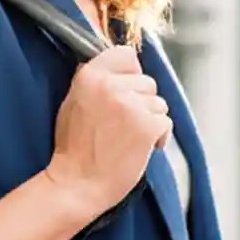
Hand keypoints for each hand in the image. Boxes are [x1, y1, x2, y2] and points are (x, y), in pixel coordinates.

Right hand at [45, 46, 170, 217]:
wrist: (77, 185)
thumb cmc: (74, 149)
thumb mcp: (73, 103)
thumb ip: (93, 82)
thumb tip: (114, 68)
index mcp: (90, 75)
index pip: (125, 54)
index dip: (131, 73)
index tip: (127, 91)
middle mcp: (110, 85)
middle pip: (147, 82)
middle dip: (142, 103)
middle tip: (124, 126)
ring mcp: (130, 105)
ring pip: (159, 103)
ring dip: (150, 121)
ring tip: (130, 140)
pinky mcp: (147, 126)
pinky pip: (166, 122)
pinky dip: (159, 137)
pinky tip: (142, 150)